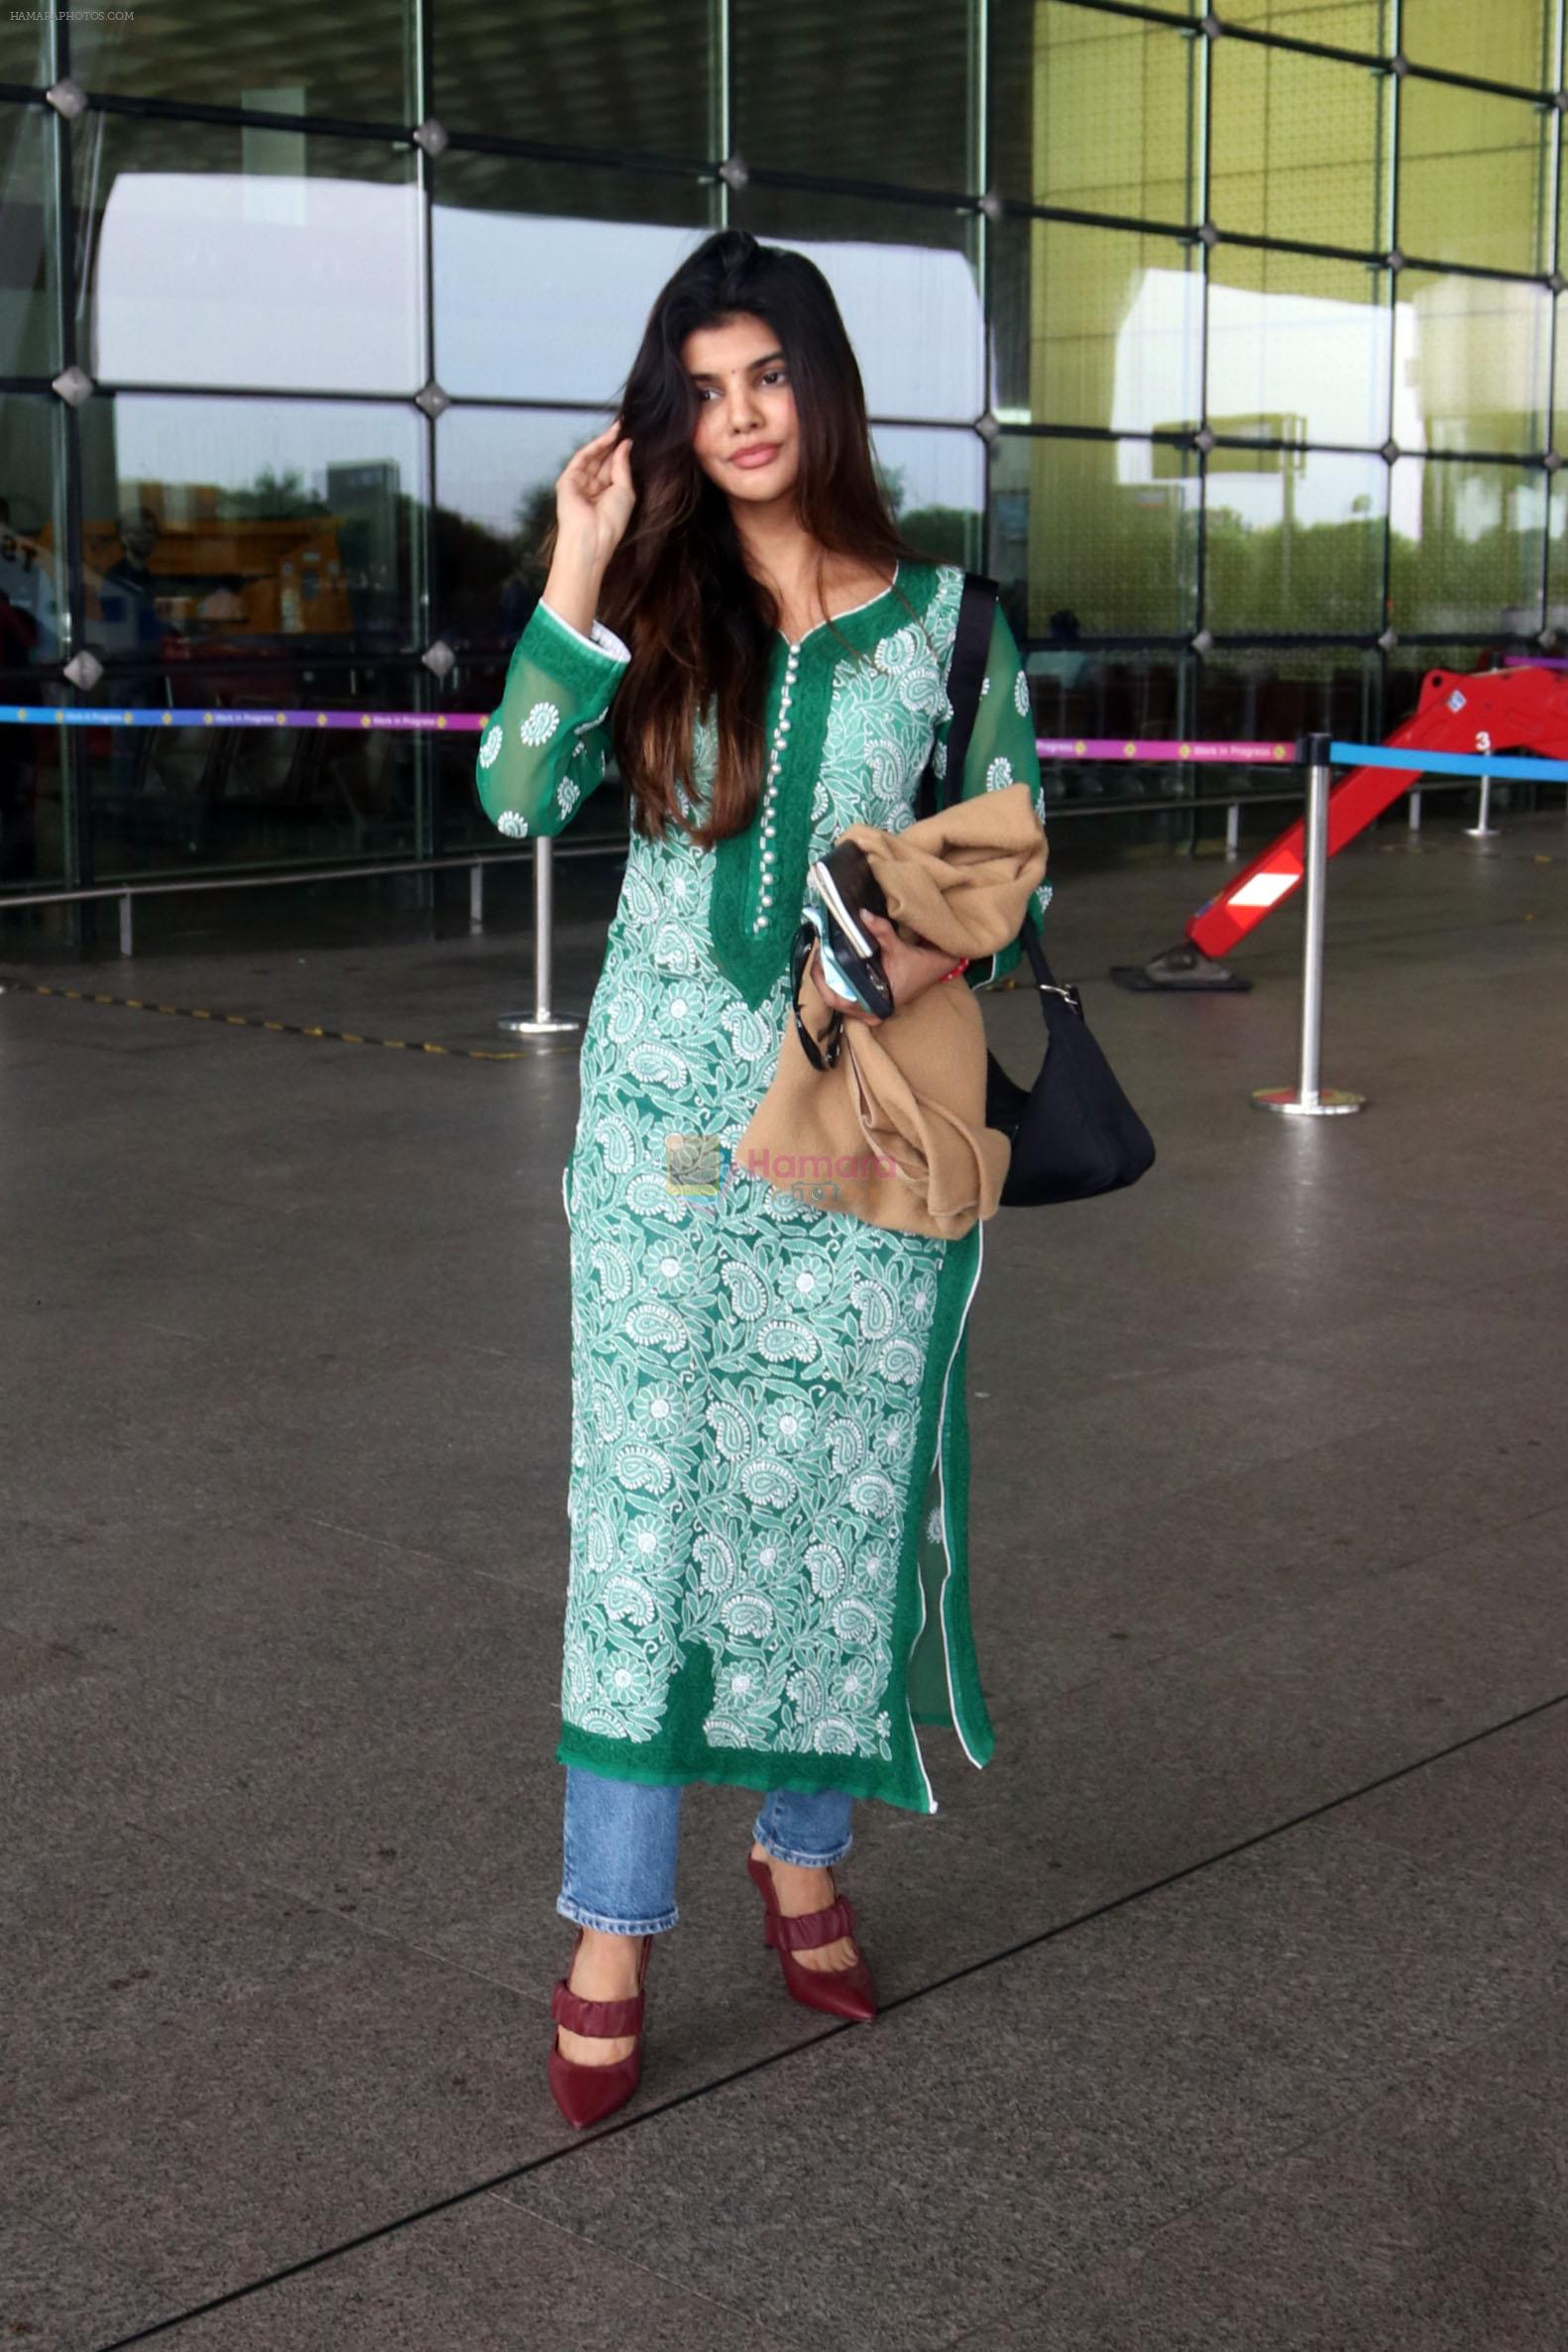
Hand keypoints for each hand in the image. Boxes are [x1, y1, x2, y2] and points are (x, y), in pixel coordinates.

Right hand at [555, 421, 635, 570]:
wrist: (592, 537)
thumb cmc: (611, 521)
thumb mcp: (625, 490)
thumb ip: (623, 465)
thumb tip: (625, 443)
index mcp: (606, 495)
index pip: (613, 468)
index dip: (620, 453)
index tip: (631, 437)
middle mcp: (592, 489)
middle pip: (603, 461)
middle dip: (613, 444)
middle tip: (626, 426)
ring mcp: (579, 484)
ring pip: (592, 457)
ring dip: (605, 442)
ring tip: (619, 427)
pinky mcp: (568, 480)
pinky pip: (582, 458)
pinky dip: (594, 446)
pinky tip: (608, 437)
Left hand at [806, 911, 958, 1024]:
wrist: (938, 968)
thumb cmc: (920, 964)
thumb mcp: (899, 947)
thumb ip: (881, 931)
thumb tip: (862, 914)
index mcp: (875, 1004)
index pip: (836, 1000)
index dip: (821, 980)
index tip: (818, 957)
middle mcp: (870, 1011)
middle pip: (833, 999)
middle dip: (822, 977)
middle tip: (819, 953)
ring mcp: (871, 1010)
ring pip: (840, 998)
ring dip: (830, 979)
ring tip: (825, 957)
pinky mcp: (873, 1003)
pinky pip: (849, 997)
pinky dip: (840, 983)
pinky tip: (836, 967)